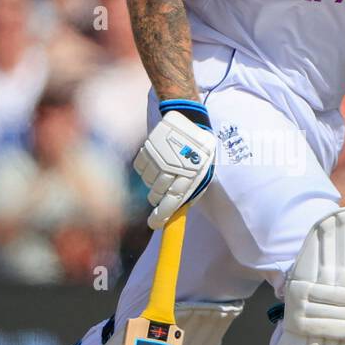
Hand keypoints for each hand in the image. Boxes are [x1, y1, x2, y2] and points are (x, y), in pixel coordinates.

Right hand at [133, 101, 215, 229]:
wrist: (190, 119)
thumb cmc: (200, 149)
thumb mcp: (204, 170)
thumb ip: (193, 190)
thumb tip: (180, 209)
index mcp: (190, 174)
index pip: (172, 201)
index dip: (162, 216)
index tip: (154, 224)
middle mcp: (173, 167)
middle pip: (157, 194)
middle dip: (157, 199)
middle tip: (161, 195)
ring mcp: (158, 158)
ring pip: (148, 182)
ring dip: (153, 183)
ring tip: (163, 173)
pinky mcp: (148, 148)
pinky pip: (140, 169)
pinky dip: (145, 170)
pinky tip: (155, 164)